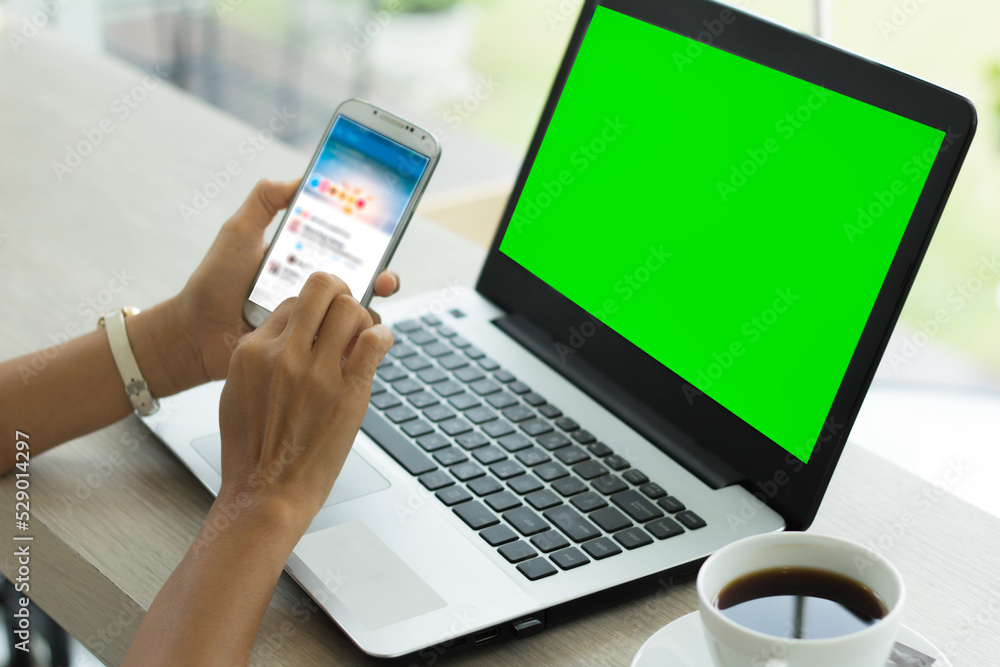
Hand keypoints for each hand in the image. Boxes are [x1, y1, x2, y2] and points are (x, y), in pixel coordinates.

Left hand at [157, 179, 399, 392]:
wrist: (197, 332)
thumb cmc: (215, 281)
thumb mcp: (239, 231)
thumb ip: (265, 200)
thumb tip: (303, 178)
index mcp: (304, 259)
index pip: (347, 246)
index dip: (371, 240)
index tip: (382, 234)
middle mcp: (314, 288)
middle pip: (363, 279)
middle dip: (383, 274)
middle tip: (384, 277)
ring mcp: (313, 317)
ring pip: (358, 312)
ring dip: (372, 307)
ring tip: (369, 305)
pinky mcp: (309, 345)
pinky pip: (342, 342)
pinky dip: (357, 338)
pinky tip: (359, 334)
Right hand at [218, 272, 393, 521]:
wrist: (266, 493)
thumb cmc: (253, 451)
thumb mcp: (238, 392)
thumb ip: (261, 358)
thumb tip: (287, 335)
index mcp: (252, 351)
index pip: (292, 301)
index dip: (313, 309)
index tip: (324, 322)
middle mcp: (283, 354)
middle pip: (322, 287)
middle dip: (341, 293)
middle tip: (348, 310)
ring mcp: (317, 372)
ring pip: (351, 309)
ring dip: (363, 317)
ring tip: (363, 335)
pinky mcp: (347, 392)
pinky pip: (374, 342)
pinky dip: (382, 337)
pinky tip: (379, 345)